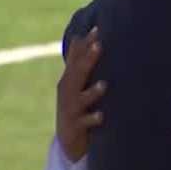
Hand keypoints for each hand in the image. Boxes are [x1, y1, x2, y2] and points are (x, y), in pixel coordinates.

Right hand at [55, 27, 105, 161]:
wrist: (67, 139)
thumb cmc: (75, 104)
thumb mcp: (74, 82)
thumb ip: (77, 60)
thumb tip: (79, 35)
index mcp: (70, 80)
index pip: (77, 59)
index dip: (86, 44)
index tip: (97, 30)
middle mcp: (68, 92)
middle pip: (78, 74)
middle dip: (87, 60)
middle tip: (99, 45)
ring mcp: (71, 109)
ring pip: (81, 99)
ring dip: (92, 92)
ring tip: (103, 85)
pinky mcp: (75, 126)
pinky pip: (84, 123)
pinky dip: (92, 119)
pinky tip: (102, 115)